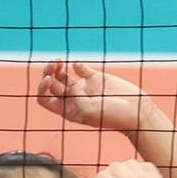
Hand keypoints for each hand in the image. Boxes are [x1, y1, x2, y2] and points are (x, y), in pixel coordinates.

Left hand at [36, 61, 158, 133]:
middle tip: (54, 64)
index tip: (48, 79)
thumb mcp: (90, 111)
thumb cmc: (112, 116)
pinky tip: (78, 66)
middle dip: (48, 72)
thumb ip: (76, 98)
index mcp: (66, 110)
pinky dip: (75, 64)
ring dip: (56, 66)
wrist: (135, 110)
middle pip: (50, 84)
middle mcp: (72, 99)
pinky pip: (79, 68)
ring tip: (59, 60)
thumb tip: (71, 84)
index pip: (44, 99)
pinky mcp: (94, 77)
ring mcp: (82, 87)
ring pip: (61, 74)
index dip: (42, 88)